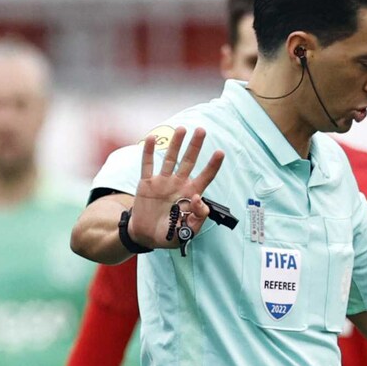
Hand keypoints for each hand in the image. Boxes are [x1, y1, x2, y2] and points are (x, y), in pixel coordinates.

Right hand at [129, 126, 225, 249]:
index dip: (213, 165)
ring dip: (175, 143)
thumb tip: (199, 198)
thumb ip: (198, 217)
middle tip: (201, 130)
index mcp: (191, 194)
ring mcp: (162, 182)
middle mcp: (178, 184)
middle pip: (189, 161)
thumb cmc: (168, 234)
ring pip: (170, 158)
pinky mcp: (147, 183)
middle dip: (195, 146)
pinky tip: (151, 138)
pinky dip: (148, 152)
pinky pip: (147, 165)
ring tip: (182, 129)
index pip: (205, 177)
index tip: (220, 152)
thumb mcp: (187, 232)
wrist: (146, 236)